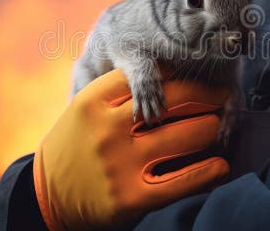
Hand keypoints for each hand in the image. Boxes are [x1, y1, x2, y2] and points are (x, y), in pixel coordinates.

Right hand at [33, 69, 230, 229]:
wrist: (46, 199)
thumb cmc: (75, 147)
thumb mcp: (87, 110)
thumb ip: (122, 91)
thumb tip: (175, 71)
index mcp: (94, 101)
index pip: (152, 73)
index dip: (182, 73)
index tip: (200, 72)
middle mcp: (107, 130)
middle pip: (176, 99)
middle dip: (208, 96)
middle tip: (223, 96)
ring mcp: (120, 165)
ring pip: (188, 136)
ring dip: (212, 129)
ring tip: (218, 128)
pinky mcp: (131, 198)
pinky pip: (184, 181)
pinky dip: (210, 171)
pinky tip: (220, 166)